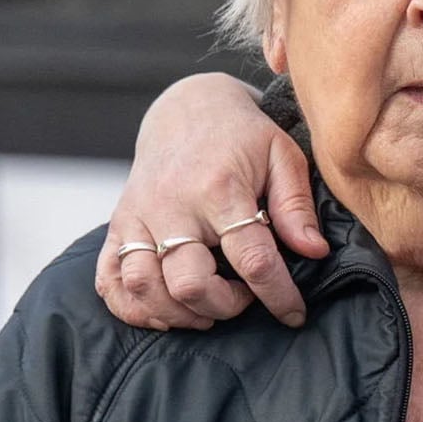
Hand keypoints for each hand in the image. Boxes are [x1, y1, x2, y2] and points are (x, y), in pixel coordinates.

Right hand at [103, 74, 325, 331]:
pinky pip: (108, 280)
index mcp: (219, 188)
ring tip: (206, 310)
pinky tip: (163, 312)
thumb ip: (296, 206)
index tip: (293, 314)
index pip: (252, 259)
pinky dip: (131, 307)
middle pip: (189, 283)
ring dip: (178, 314)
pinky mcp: (118, 224)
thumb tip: (314, 252)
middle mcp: (172, 205)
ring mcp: (138, 216)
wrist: (186, 107)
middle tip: (242, 297)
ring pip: (143, 287)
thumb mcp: (282, 155)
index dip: (278, 296)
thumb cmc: (241, 135)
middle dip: (223, 307)